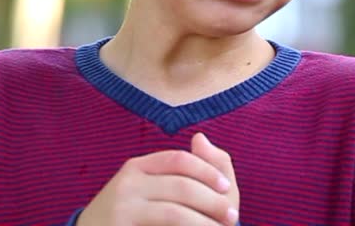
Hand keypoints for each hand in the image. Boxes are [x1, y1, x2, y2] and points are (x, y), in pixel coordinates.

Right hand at [77, 133, 238, 225]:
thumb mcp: (158, 188)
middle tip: (232, 217)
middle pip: (181, 186)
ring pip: (175, 212)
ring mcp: (122, 207)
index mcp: (139, 166)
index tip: (227, 188)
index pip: (180, 160)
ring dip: (204, 222)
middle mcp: (128, 182)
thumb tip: (200, 138)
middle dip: (212, 202)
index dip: (208, 172)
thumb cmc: (134, 217)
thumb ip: (188, 166)